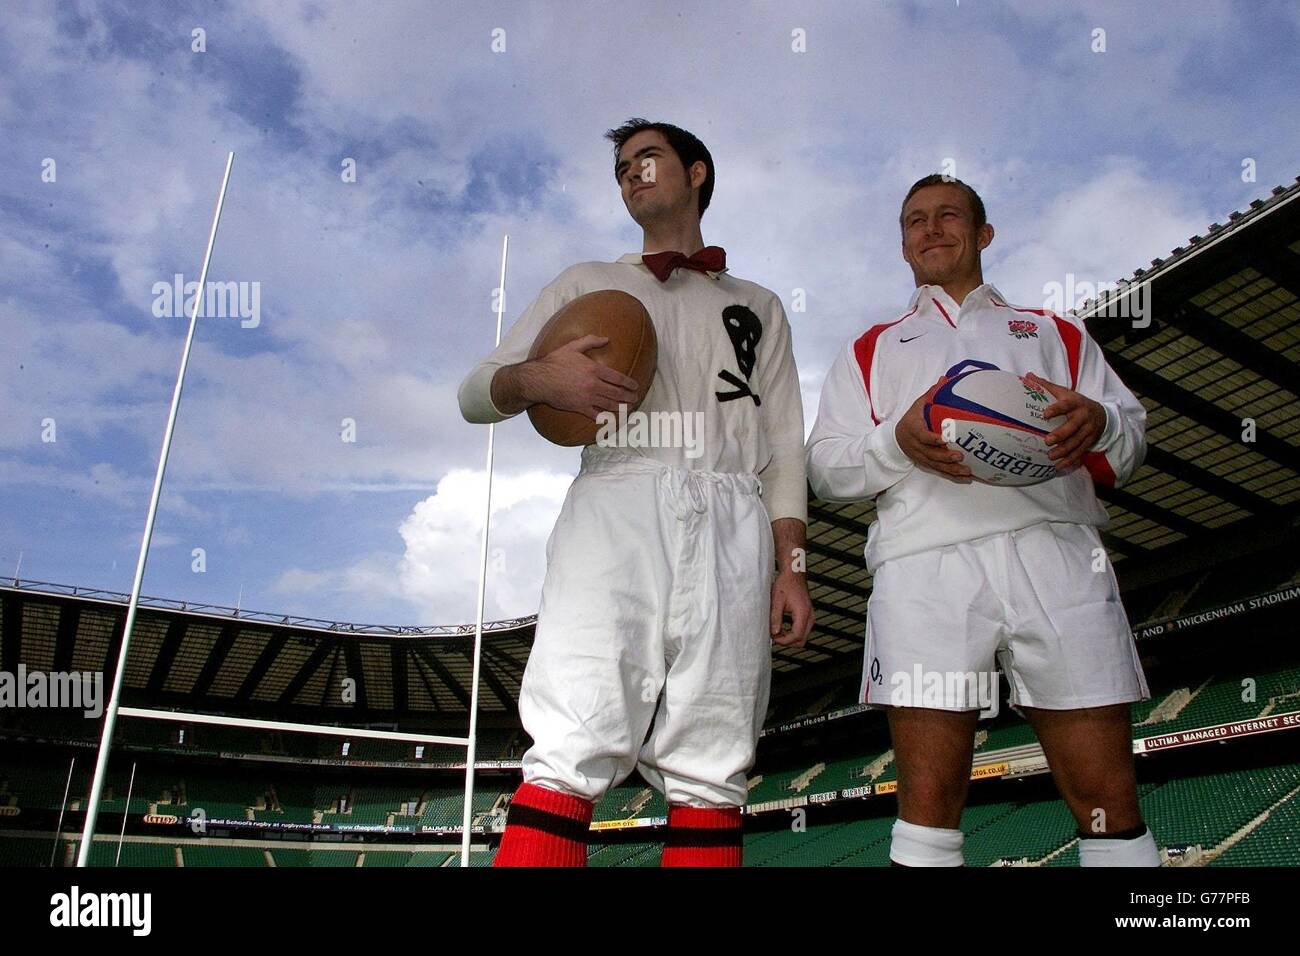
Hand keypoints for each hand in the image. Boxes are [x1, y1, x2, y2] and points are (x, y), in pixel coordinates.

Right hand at [525, 335, 640, 420]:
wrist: (539, 379)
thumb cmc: (555, 362)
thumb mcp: (572, 346)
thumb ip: (590, 341)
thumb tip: (606, 338)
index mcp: (594, 369)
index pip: (617, 378)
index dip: (629, 383)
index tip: (635, 386)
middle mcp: (593, 384)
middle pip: (617, 393)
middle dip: (628, 397)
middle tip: (635, 398)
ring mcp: (587, 398)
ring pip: (609, 405)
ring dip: (621, 408)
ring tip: (629, 408)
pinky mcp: (579, 407)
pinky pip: (596, 415)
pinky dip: (606, 418)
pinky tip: (612, 419)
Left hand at [770, 570, 813, 647]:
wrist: (793, 574)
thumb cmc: (785, 584)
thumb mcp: (776, 600)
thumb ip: (775, 617)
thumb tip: (774, 632)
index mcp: (803, 613)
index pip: (797, 636)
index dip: (784, 641)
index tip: (774, 637)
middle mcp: (810, 616)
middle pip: (802, 640)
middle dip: (787, 642)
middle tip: (774, 635)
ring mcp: (810, 617)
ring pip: (803, 637)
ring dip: (790, 638)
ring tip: (777, 631)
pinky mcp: (808, 616)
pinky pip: (802, 631)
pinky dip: (792, 633)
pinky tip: (782, 628)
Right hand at [894, 382, 971, 482]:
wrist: (896, 439)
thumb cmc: (912, 419)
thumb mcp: (918, 406)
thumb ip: (931, 395)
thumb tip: (945, 379)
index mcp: (913, 430)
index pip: (922, 436)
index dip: (931, 438)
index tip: (943, 438)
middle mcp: (916, 446)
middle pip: (930, 454)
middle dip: (945, 456)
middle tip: (960, 455)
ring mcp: (921, 457)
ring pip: (936, 465)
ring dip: (951, 469)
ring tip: (967, 470)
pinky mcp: (926, 464)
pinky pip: (939, 471)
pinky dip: (952, 475)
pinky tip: (965, 477)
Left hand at [1025, 373, 1105, 470]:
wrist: (1102, 414)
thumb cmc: (1077, 402)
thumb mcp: (1065, 392)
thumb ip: (1047, 386)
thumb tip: (1028, 376)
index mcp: (1075, 403)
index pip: (1066, 405)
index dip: (1056, 409)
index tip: (1045, 414)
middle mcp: (1083, 417)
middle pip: (1072, 427)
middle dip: (1060, 435)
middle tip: (1047, 441)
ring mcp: (1088, 431)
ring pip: (1076, 442)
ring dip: (1063, 451)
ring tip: (1050, 456)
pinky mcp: (1089, 442)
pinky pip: (1080, 452)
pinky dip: (1070, 460)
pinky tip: (1059, 466)